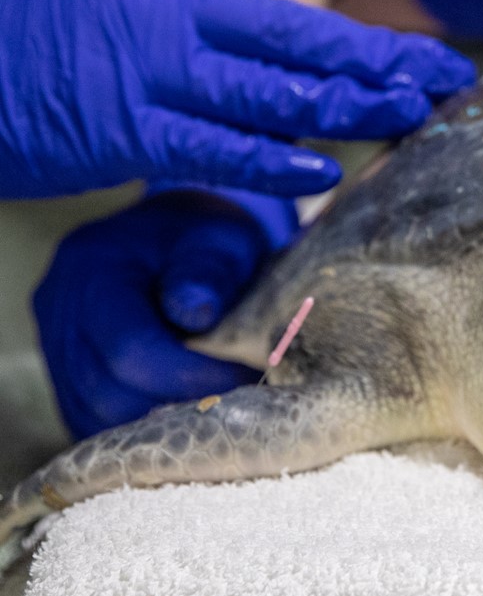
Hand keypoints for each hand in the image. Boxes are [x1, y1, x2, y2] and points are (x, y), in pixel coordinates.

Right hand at [0, 0, 474, 198]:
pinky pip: (212, 145)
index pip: (308, 25)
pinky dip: (268, 158)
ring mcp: (159, 71)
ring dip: (348, 108)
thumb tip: (297, 72)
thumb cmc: (65, 43)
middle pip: (309, 51)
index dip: (379, 47)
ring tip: (409, 117)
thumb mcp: (151, 14)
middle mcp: (187, 21)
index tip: (438, 64)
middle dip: (386, 71)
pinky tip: (317, 168)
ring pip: (274, 93)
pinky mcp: (129, 125)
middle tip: (449, 88)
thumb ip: (224, 42)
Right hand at [33, 191, 291, 437]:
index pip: (129, 348)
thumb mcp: (220, 239)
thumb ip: (209, 271)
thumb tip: (197, 313)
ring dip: (159, 423)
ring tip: (214, 405)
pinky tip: (185, 411)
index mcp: (93, 270)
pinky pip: (93, 419)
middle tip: (236, 400)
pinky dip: (138, 426)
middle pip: (108, 392)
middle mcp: (59, 310)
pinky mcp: (67, 375)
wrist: (177, 239)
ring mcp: (56, 347)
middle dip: (178, 404)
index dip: (189, 375)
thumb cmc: (205, 238)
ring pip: (96, 416)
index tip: (242, 378)